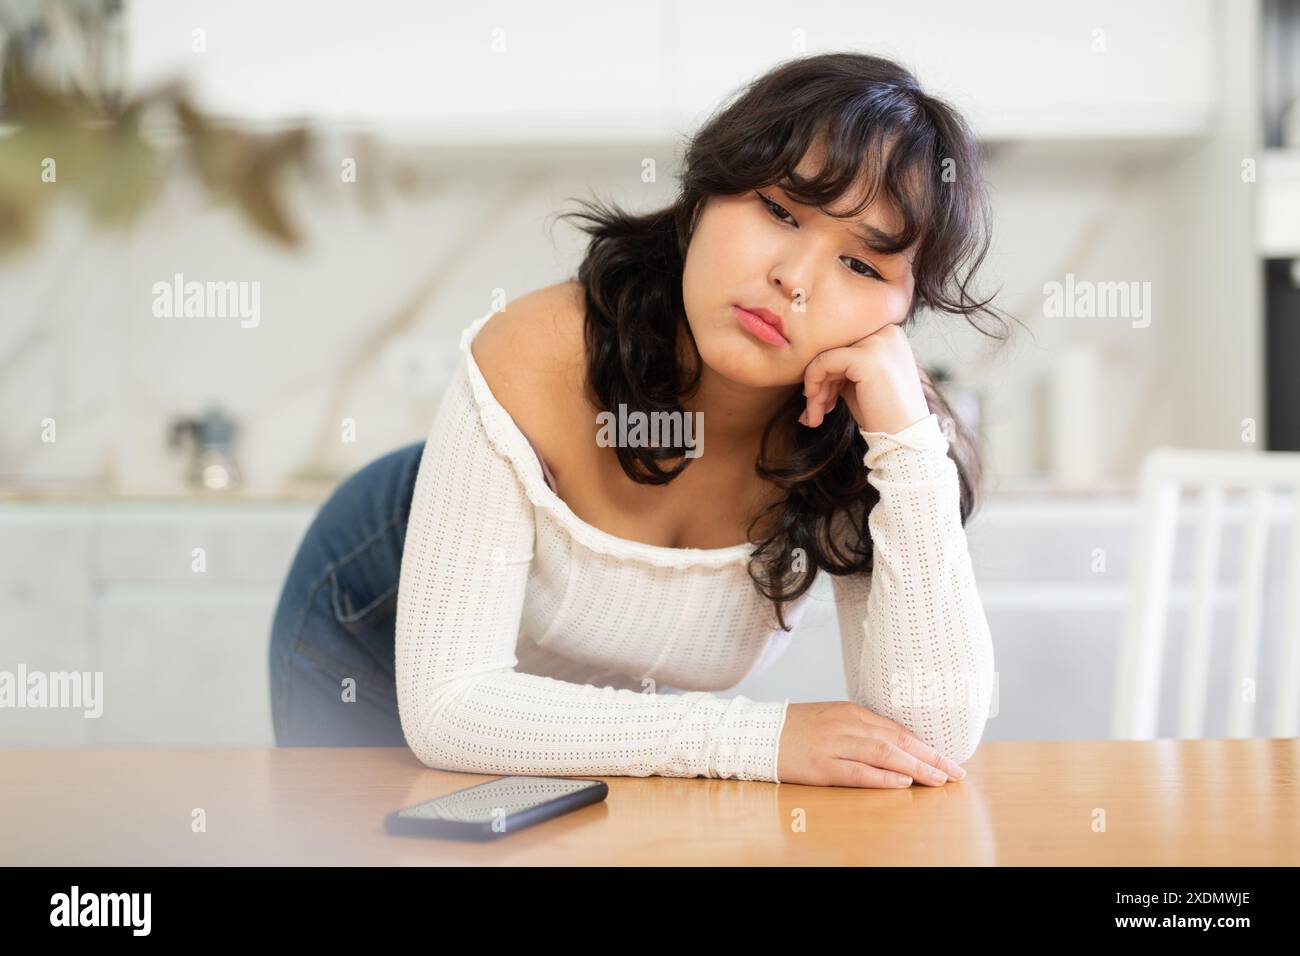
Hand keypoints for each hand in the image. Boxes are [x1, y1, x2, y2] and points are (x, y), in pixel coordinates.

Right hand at [776, 700, 966, 787]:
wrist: (758, 733)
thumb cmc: (797, 729)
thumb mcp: (833, 719)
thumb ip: (863, 728)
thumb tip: (898, 743)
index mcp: (852, 711)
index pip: (898, 729)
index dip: (926, 745)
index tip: (949, 758)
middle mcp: (846, 724)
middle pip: (897, 740)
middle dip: (931, 756)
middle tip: (955, 771)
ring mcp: (833, 744)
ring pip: (884, 754)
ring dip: (915, 766)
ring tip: (938, 779)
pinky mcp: (820, 765)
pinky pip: (857, 772)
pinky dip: (882, 776)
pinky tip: (902, 781)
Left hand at [798, 323, 929, 434]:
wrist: (903, 439)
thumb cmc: (881, 414)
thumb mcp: (860, 381)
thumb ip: (842, 364)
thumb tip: (808, 358)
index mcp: (888, 333)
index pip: (844, 343)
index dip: (829, 372)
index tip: (824, 400)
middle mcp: (886, 331)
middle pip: (835, 347)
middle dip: (820, 381)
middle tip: (814, 412)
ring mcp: (878, 341)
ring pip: (826, 355)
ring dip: (814, 389)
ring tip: (813, 418)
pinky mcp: (866, 356)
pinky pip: (824, 362)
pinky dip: (814, 385)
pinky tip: (816, 411)